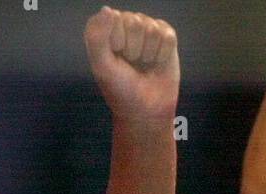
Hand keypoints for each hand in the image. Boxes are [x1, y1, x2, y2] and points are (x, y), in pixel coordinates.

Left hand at [85, 8, 179, 124]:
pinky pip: (168, 36)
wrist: (146, 111)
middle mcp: (125, 24)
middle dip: (135, 49)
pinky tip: (157, 63)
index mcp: (105, 28)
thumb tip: (108, 10)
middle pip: (135, 22)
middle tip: (132, 64)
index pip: (114, 19)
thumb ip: (97, 38)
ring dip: (149, 53)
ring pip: (152, 29)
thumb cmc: (121, 90)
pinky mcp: (165, 38)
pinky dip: (163, 54)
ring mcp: (146, 29)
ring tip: (144, 64)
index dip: (117, 43)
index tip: (117, 60)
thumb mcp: (102, 67)